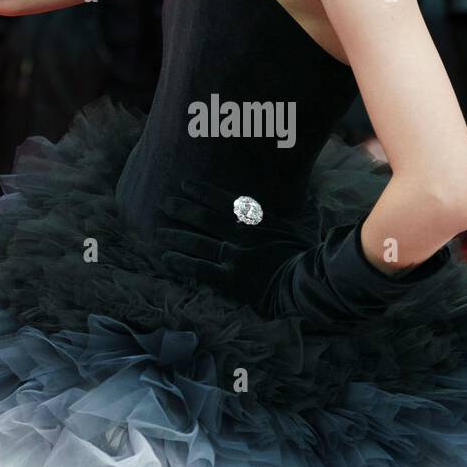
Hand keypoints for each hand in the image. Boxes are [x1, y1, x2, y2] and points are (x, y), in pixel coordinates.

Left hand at [155, 178, 314, 308]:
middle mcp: (241, 234)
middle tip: (163, 204)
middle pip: (204, 218)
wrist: (307, 282)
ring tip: (158, 232)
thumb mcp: (300, 227)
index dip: (201, 191)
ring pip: (197, 243)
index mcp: (257, 220)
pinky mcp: (230, 279)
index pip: (223, 201)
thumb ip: (291, 213)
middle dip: (182, 210)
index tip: (184, 184)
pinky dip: (182, 262)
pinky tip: (167, 258)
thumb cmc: (307, 255)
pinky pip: (200, 269)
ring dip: (176, 236)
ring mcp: (234, 256)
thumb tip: (301, 200)